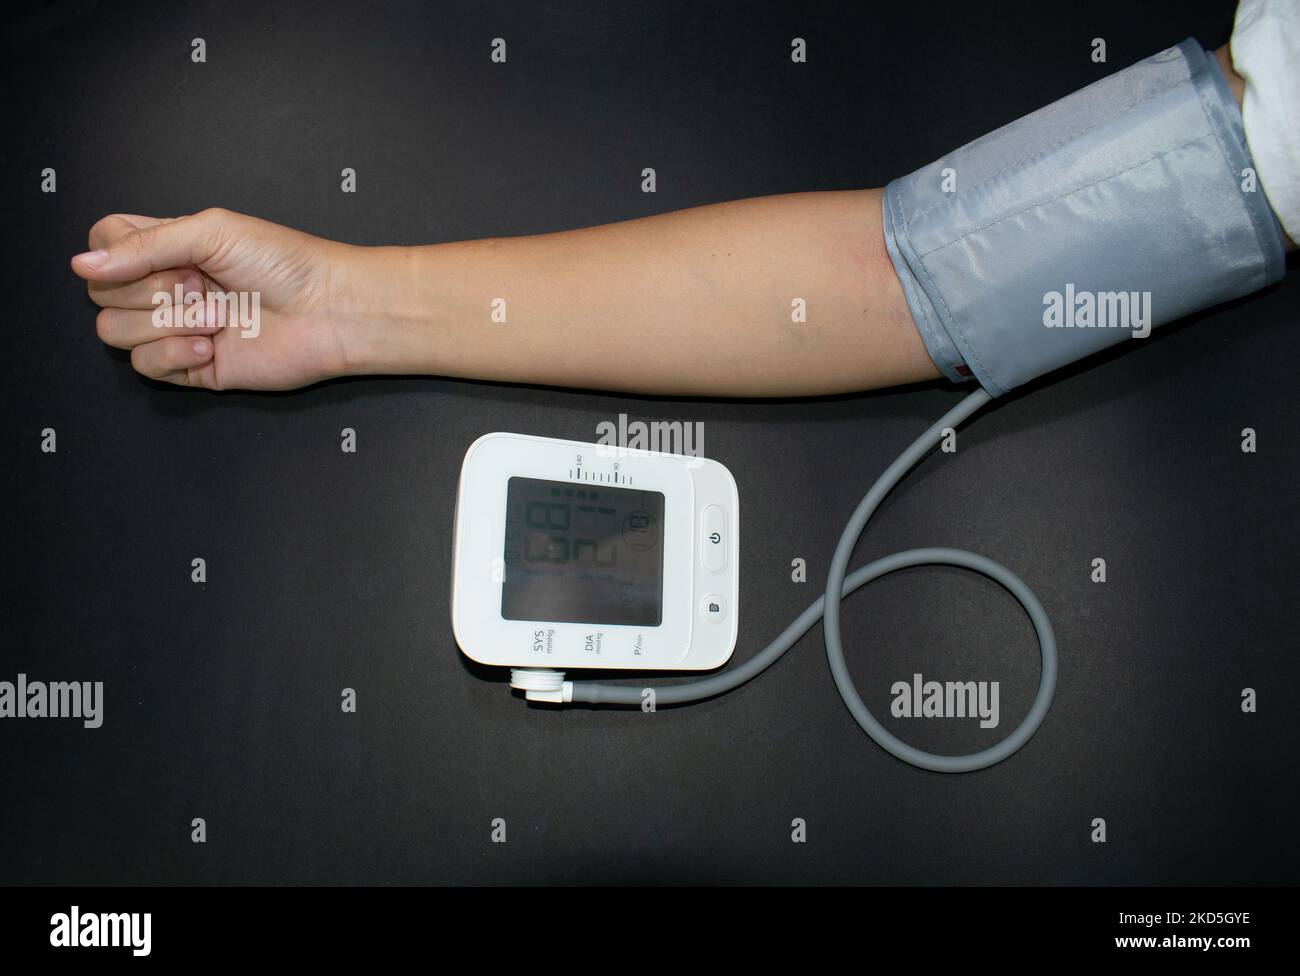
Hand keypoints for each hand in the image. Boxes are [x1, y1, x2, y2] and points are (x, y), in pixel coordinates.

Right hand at [73, 209, 360, 389]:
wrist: (328, 311)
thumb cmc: (284, 262)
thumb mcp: (211, 231)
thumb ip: (143, 245)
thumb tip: (81, 265)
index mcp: (166, 247)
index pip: (101, 244)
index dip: (116, 253)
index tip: (163, 258)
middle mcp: (164, 287)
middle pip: (100, 292)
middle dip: (150, 290)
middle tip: (203, 286)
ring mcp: (174, 328)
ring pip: (114, 332)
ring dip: (166, 323)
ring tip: (216, 317)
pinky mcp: (190, 367)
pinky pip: (145, 366)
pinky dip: (175, 354)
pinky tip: (213, 345)